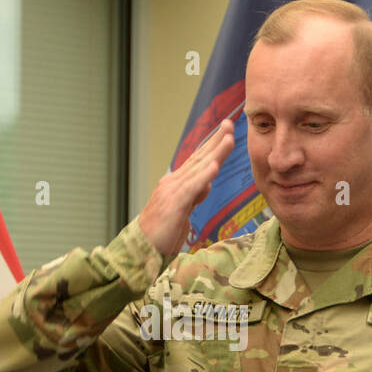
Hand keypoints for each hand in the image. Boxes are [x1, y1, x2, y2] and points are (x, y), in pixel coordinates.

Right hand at [137, 119, 235, 255]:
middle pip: (198, 158)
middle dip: (216, 141)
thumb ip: (194, 195)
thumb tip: (207, 184)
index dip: (212, 146)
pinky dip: (204, 176)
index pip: (197, 161)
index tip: (226, 131)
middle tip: (229, 123)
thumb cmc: (161, 232)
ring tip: (228, 139)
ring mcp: (173, 192)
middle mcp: (174, 183)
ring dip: (215, 153)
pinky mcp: (174, 205)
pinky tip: (214, 165)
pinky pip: (192, 188)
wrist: (141, 248)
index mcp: (176, 184)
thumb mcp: (183, 210)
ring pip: (198, 169)